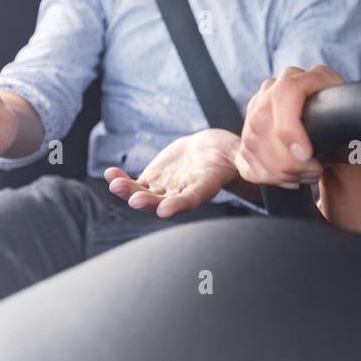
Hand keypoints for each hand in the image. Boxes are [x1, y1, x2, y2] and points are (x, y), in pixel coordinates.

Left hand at [104, 128, 240, 218]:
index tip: (165, 209)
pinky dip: (121, 181)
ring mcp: (165, 188)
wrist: (212, 151)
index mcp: (204, 188)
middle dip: (148, 202)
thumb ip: (243, 158)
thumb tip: (250, 161)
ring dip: (128, 192)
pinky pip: (134, 185)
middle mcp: (182, 193)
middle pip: (163, 202)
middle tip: (134, 199)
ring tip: (115, 183)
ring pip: (144, 195)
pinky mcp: (153, 181)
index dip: (179, 204)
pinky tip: (110, 174)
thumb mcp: (239, 153)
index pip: (192, 198)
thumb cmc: (229, 152)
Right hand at [235, 65, 360, 232]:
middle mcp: (281, 84)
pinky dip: (265, 175)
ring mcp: (261, 104)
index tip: (306, 156)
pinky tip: (288, 180)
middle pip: (263, 120)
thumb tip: (356, 143)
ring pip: (252, 140)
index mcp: (315, 77)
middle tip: (312, 173)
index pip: (286, 92)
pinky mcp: (249, 128)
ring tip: (304, 178)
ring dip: (277, 170)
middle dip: (286, 159)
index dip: (289, 128)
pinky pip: (244, 156)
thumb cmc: (353, 138)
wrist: (339, 148)